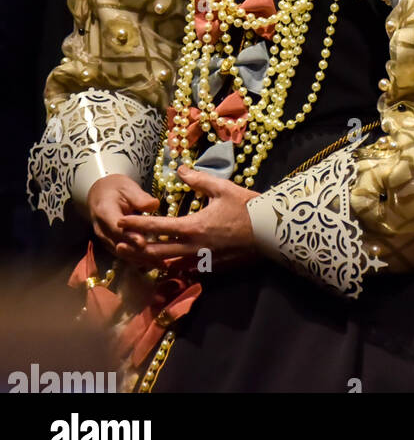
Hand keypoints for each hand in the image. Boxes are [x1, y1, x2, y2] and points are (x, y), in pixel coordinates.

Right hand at [87, 173, 159, 256]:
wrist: (100, 195)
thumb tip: (154, 205)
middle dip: (139, 253)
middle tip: (158, 258)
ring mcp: (107, 240)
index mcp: (104, 212)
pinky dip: (140, 260)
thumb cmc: (116, 189)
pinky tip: (157, 264)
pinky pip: (126, 255)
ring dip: (142, 260)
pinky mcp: (113, 245)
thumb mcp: (127, 187)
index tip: (142, 241)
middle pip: (120, 244)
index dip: (129, 236)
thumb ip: (139, 197)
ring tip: (161, 264)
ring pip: (124, 253)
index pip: (116, 227)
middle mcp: (102, 230)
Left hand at [116, 166, 259, 270]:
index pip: (157, 227)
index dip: (136, 224)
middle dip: (134, 249)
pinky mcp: (208, 269)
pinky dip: (167, 267)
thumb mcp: (222, 188)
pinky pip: (182, 271)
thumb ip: (198, 180)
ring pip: (166, 266)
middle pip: (154, 252)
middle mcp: (192, 248)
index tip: (121, 221)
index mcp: (193, 227)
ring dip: (148, 261)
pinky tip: (161, 264)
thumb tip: (180, 169)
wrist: (270, 232)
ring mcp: (200, 262)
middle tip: (117, 244)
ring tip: (133, 256)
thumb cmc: (247, 207)